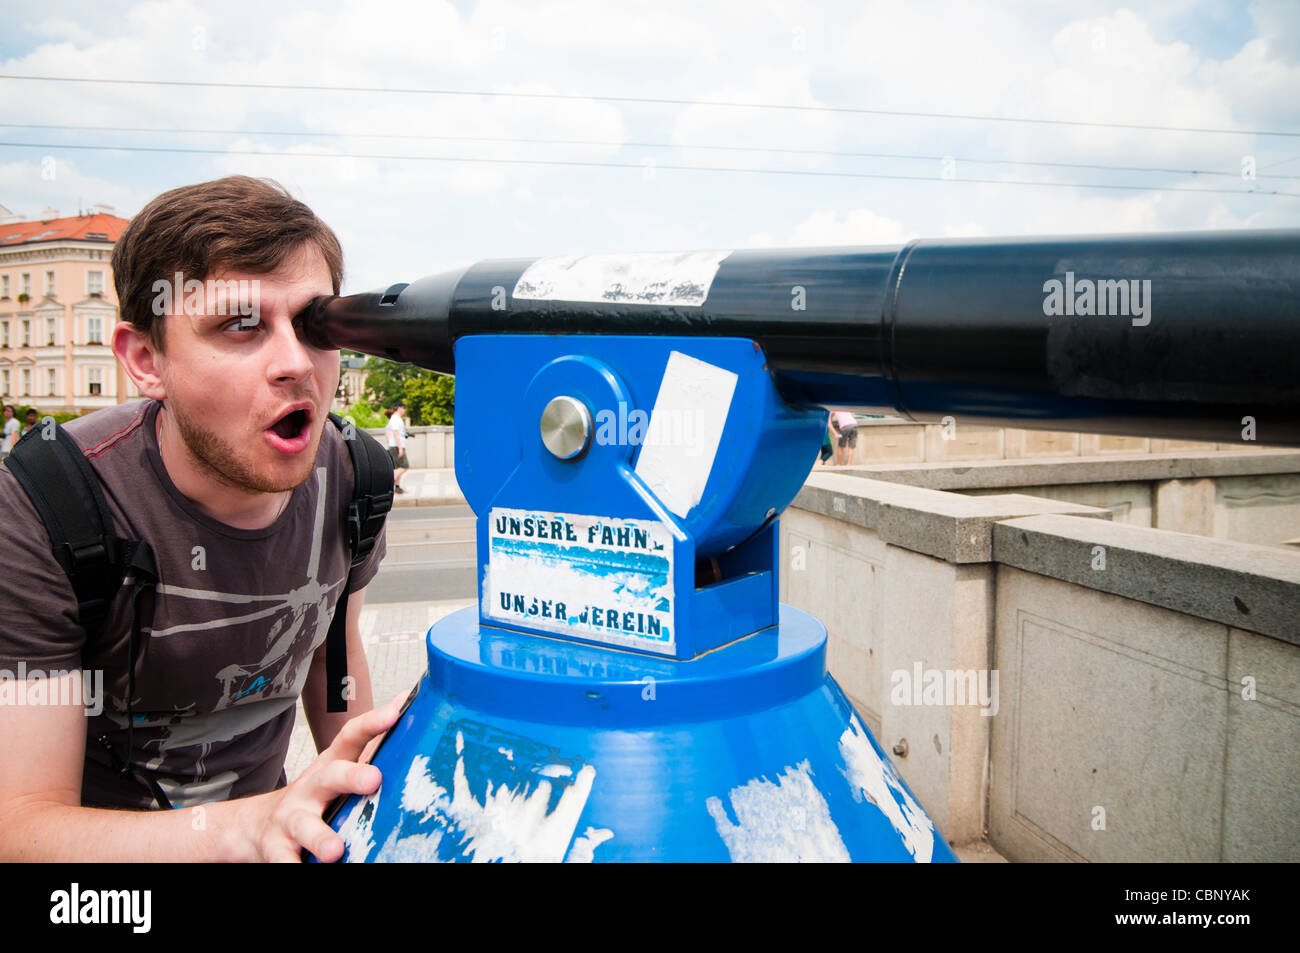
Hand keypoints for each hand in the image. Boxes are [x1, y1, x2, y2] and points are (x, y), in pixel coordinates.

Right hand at [238, 690, 406, 862]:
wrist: (255, 825)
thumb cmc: (312, 796)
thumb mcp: (336, 767)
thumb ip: (369, 743)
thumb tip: (404, 701)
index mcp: (331, 767)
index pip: (351, 738)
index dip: (372, 723)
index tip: (395, 712)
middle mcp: (310, 788)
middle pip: (330, 777)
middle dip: (351, 776)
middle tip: (373, 779)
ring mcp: (291, 819)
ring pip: (304, 826)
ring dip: (320, 836)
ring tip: (334, 850)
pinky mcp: (276, 850)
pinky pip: (284, 861)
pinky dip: (292, 869)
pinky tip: (301, 872)